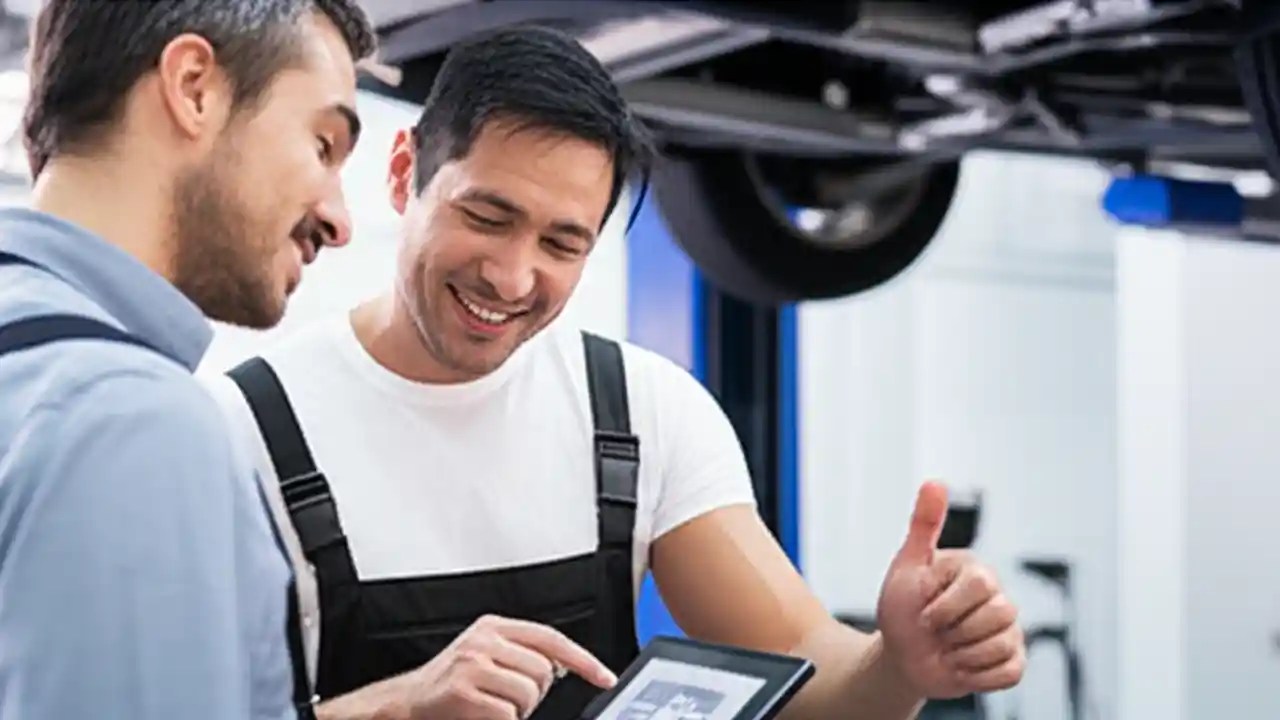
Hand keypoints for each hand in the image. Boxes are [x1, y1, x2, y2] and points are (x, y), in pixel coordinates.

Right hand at [399, 614, 617, 719]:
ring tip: (493, 708)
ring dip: (517, 711)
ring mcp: (472, 664)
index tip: (605, 677)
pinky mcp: (463, 691)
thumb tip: (564, 666)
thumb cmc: (449, 685)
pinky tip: (482, 716)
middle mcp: (483, 640)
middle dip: (534, 694)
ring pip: (528, 693)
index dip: (583, 660)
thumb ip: (521, 653)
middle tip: (508, 699)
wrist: (405, 702)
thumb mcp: (486, 655)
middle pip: (543, 671)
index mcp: (493, 626)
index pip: (550, 638)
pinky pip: (507, 714)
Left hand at [875, 482, 1024, 698]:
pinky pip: (1008, 672)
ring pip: (1001, 644)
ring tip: (946, 646)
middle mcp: (999, 597)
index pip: (978, 586)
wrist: (900, 655)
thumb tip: (935, 481)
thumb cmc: (902, 608)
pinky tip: (960, 664)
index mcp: (977, 571)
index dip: (944, 605)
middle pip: (997, 615)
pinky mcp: (1013, 661)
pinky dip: (976, 675)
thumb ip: (924, 524)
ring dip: (961, 653)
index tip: (923, 609)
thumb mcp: (907, 565)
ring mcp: (1010, 630)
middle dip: (953, 629)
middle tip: (935, 629)